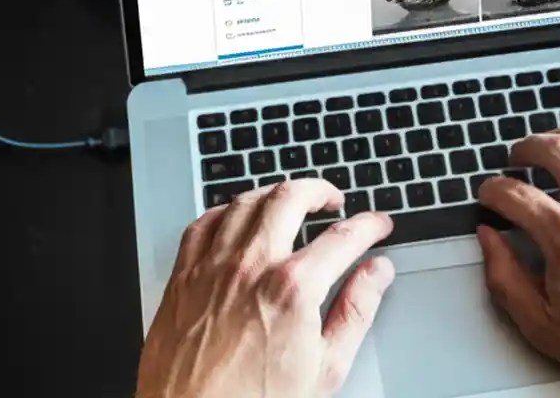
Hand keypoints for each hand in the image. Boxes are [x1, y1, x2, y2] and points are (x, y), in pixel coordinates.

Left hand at [136, 180, 395, 397]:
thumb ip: (356, 311)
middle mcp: (251, 267)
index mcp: (293, 288)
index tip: (377, 224)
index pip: (344, 235)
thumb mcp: (325, 368)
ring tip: (290, 201)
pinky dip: (226, 211)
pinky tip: (236, 218)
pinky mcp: (182, 278)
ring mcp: (212, 268)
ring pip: (245, 201)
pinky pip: (202, 223)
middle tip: (334, 201)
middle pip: (290, 197)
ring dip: (275, 193)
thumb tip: (377, 274)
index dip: (370, 224)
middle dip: (320, 190)